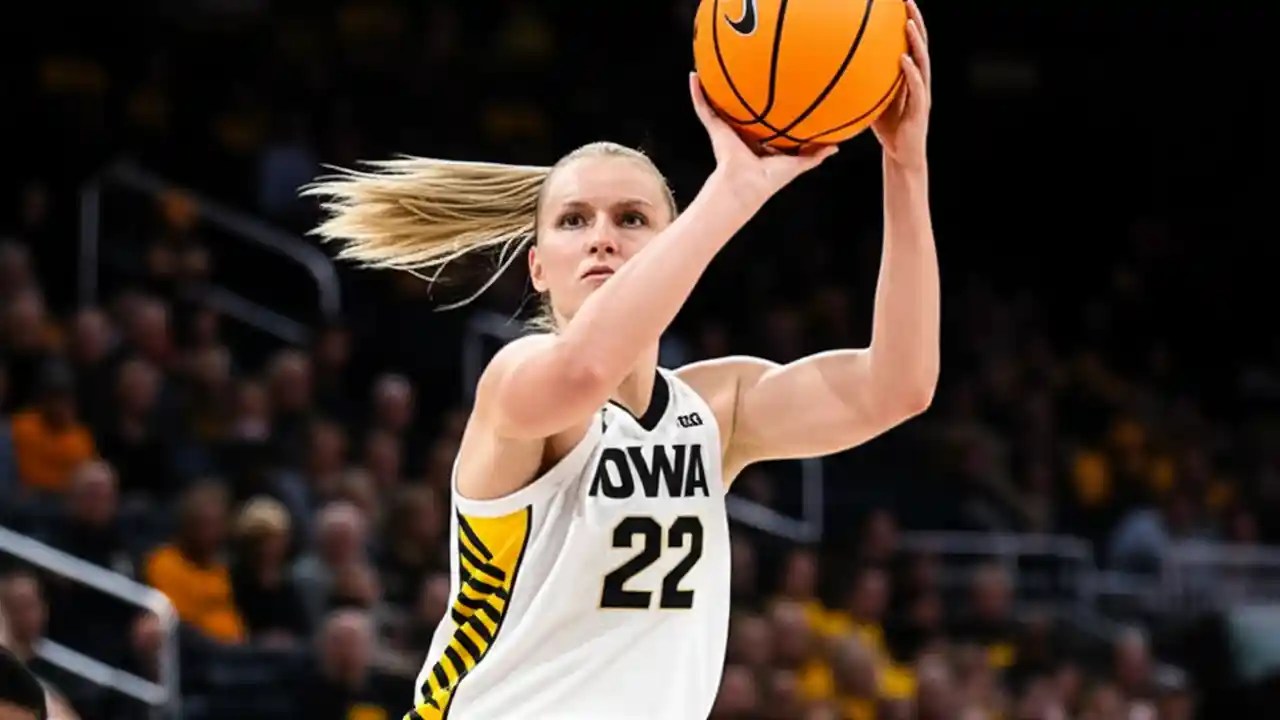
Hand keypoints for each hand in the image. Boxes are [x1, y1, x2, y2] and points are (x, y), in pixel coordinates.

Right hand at [689, 72, 836, 211]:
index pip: (760, 121)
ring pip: (717, 105)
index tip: (772, 90)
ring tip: (708, 68)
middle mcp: (740, 134)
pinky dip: (697, 93)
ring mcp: (726, 131)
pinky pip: (704, 108)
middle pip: (738, 109)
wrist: (748, 185)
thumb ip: (814, 155)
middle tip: (742, 70)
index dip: (764, 107)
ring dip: (711, 89)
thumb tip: (835, 147)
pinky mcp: (716, 129)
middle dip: (738, 93)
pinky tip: (694, 76)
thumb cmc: (770, 179)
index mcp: (757, 142)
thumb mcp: (797, 164)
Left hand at [872, 0, 931, 169]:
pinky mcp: (920, 109)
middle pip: (921, 45)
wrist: (902, 156)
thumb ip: (863, 86)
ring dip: (917, 41)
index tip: (899, 2)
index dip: (907, 23)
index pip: (911, 44)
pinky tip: (903, 59)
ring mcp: (923, 93)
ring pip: (923, 62)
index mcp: (910, 77)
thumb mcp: (871, 102)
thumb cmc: (887, 129)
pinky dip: (911, 72)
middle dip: (916, 21)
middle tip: (908, 1)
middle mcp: (920, 81)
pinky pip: (917, 87)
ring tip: (909, 23)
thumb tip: (835, 73)